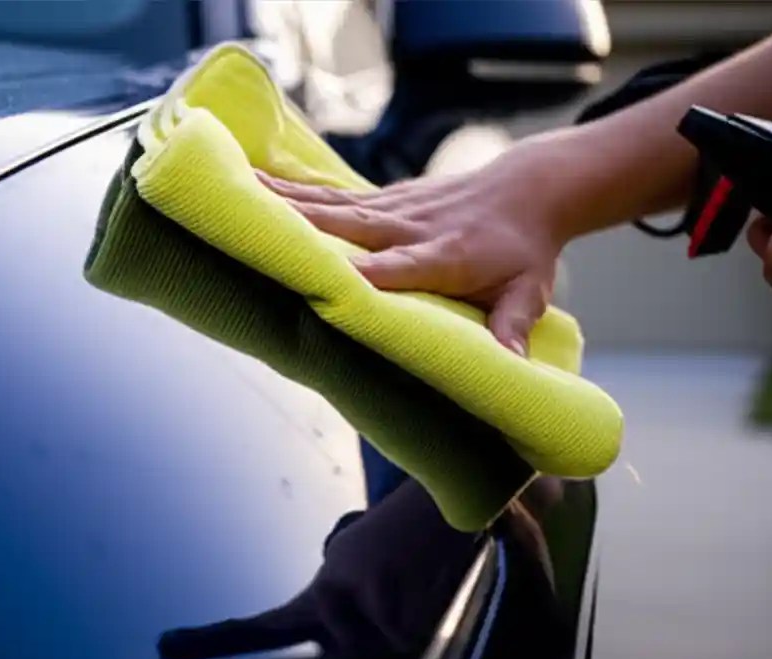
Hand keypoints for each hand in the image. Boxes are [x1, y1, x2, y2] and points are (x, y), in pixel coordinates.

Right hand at [258, 140, 578, 356]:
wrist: (529, 188)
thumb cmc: (525, 250)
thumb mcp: (528, 290)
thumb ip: (513, 324)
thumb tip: (510, 364)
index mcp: (444, 255)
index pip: (398, 266)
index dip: (364, 274)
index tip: (324, 281)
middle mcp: (413, 227)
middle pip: (352, 226)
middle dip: (304, 223)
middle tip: (253, 218)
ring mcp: (398, 207)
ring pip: (337, 205)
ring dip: (288, 198)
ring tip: (242, 187)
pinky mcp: (389, 197)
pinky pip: (339, 196)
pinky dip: (300, 190)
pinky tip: (263, 181)